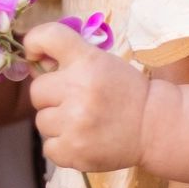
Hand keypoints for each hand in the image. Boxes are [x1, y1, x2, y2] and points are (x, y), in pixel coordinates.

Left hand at [24, 20, 151, 172]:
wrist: (154, 126)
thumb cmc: (124, 92)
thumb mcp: (102, 62)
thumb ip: (68, 60)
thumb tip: (34, 63)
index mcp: (87, 61)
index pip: (48, 36)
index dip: (35, 42)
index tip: (35, 53)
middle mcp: (78, 89)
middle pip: (37, 90)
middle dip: (52, 96)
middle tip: (75, 101)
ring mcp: (74, 123)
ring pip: (42, 121)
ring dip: (58, 123)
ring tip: (83, 123)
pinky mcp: (73, 151)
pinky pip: (48, 147)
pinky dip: (62, 146)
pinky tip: (83, 140)